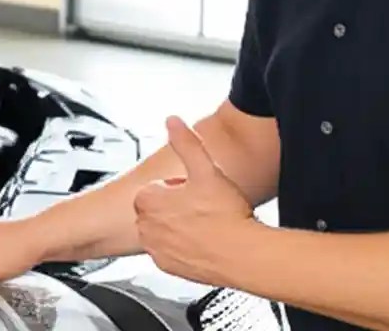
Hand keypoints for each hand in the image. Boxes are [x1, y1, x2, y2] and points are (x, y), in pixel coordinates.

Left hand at [133, 116, 256, 285]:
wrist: (242, 255)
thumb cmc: (225, 215)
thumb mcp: (206, 169)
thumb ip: (187, 142)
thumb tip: (172, 121)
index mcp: (148, 200)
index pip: (154, 188)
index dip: (177, 187)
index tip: (194, 191)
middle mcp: (146, 227)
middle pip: (156, 209)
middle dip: (174, 207)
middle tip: (202, 207)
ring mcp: (156, 249)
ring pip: (162, 231)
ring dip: (177, 227)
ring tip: (204, 225)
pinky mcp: (167, 267)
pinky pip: (169, 252)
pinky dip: (182, 248)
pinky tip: (203, 243)